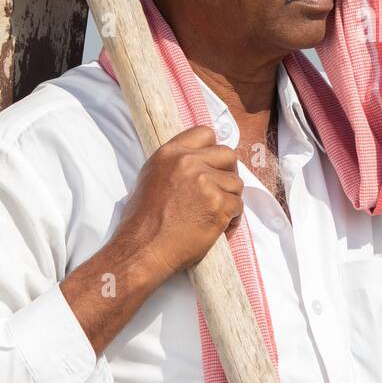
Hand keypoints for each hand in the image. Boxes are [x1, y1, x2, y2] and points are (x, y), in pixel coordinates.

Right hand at [113, 125, 243, 282]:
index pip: (205, 133)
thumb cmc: (144, 221)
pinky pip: (238, 206)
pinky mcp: (217, 204)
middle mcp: (187, 162)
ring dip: (230, 199)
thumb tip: (201, 159)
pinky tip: (218, 228)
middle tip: (221, 190)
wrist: (143, 249)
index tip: (213, 165)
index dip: (213, 150)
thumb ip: (176, 164)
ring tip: (215, 215)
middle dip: (228, 173)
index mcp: (169, 153)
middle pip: (228, 155)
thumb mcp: (152, 178)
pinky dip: (232, 219)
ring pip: (236, 182)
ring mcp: (204, 182)